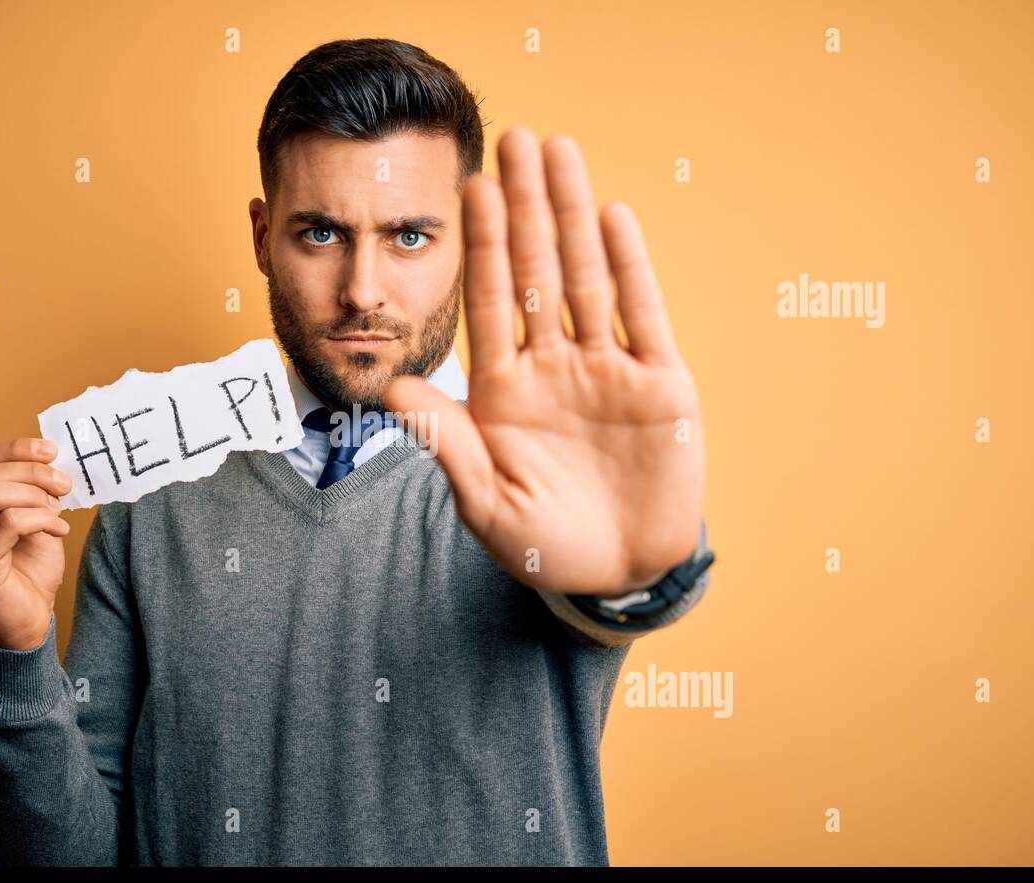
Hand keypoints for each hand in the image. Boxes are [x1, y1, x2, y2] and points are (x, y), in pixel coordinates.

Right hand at [0, 438, 73, 649]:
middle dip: (32, 471)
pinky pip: (9, 523)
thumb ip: (31, 491)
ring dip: (34, 494)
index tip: (52, 451)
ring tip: (58, 510)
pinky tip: (59, 530)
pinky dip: (41, 519)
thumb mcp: (33, 520)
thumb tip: (49, 458)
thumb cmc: (28, 572)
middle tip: (64, 484)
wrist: (28, 623)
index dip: (18, 450)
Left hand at [384, 128, 705, 596]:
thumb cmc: (547, 546)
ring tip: (559, 151)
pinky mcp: (660, 385)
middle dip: (525, 207)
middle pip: (537, 272)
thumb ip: (447, 442)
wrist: (621, 576)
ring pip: (587, 279)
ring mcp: (608, 371)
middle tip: (514, 138)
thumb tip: (391, 385)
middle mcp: (554, 368)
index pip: (489, 303)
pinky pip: (644, 316)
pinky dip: (629, 268)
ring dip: (573, 216)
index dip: (482, 245)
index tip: (469, 188)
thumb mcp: (488, 503)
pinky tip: (611, 217)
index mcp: (505, 392)